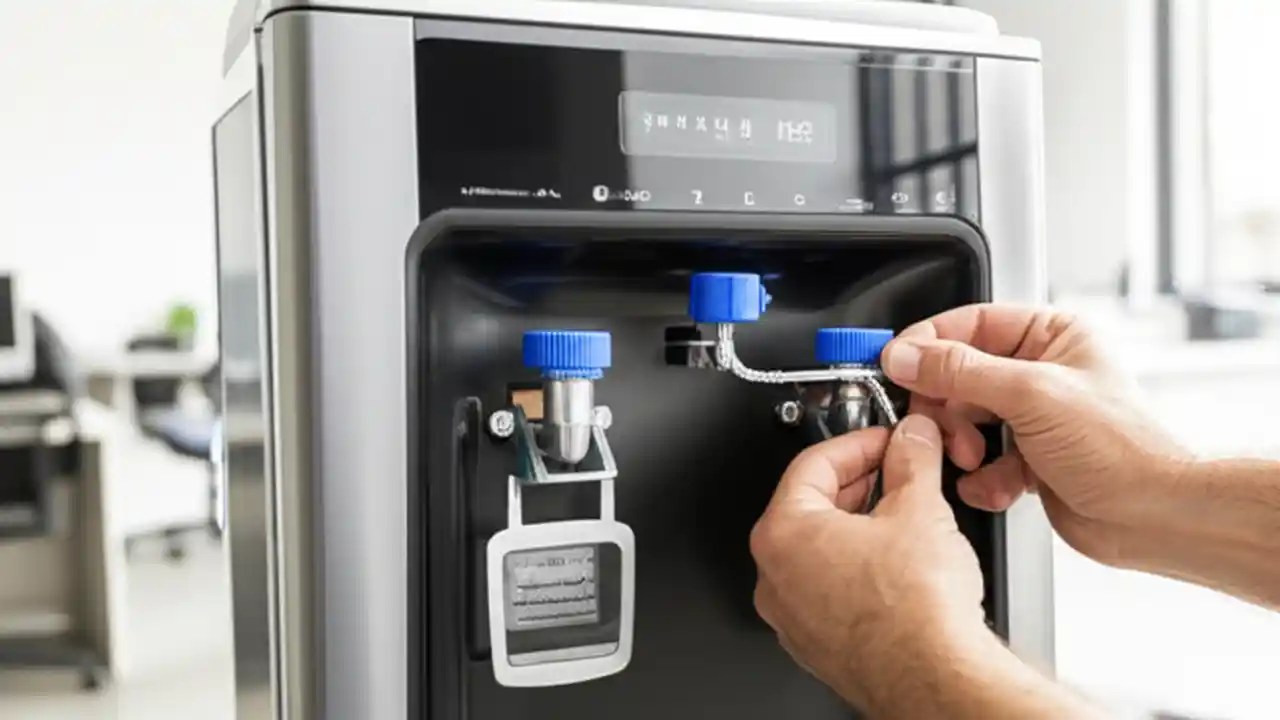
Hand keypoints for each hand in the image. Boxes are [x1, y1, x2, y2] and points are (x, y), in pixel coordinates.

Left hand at [750, 416, 993, 714]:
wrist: (935, 679)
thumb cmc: (916, 610)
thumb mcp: (920, 509)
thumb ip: (912, 460)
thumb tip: (912, 439)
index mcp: (783, 533)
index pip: (813, 464)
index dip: (859, 443)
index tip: (887, 440)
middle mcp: (775, 577)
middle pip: (811, 507)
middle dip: (860, 483)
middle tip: (898, 471)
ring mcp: (791, 616)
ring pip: (820, 552)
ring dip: (859, 527)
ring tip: (905, 518)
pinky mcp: (816, 645)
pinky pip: (830, 592)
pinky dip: (858, 571)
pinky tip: (898, 569)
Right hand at [879, 304, 1194, 562]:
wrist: (1154, 517)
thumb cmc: (1122, 449)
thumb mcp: (1030, 394)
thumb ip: (960, 370)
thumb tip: (907, 354)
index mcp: (1052, 335)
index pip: (971, 323)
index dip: (929, 343)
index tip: (895, 363)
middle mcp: (1040, 372)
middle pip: (958, 375)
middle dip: (946, 408)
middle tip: (938, 426)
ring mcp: (1032, 417)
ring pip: (964, 420)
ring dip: (961, 445)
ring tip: (974, 459)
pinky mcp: (1028, 460)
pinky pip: (980, 461)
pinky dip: (980, 478)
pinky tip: (995, 485)